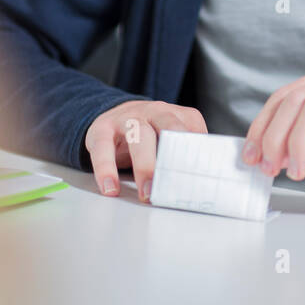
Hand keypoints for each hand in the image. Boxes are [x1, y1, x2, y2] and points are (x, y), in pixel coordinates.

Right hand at [84, 99, 207, 202]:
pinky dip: (106, 170)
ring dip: (144, 166)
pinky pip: (103, 149)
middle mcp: (154, 112)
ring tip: (147, 193)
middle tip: (177, 184)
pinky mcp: (102, 129)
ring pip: (139, 136)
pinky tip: (111, 188)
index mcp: (176, 114)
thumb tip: (202, 181)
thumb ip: (186, 152)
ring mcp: (128, 118)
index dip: (198, 152)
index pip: (192, 129)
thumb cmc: (149, 132)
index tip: (202, 175)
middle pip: (168, 128)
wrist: (114, 114)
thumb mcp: (169, 136)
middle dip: (174, 156)